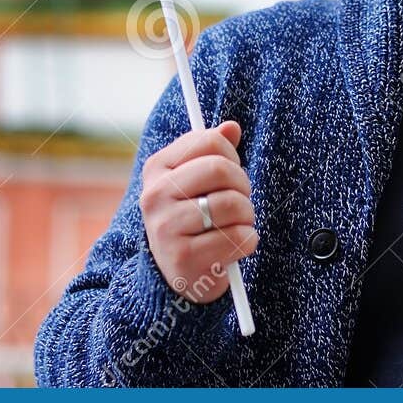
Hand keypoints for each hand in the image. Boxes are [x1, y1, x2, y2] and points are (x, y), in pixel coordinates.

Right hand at [139, 120, 258, 302]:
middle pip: (221, 169)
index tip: (228, 176)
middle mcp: (155, 194)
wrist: (175, 275)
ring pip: (232, 204)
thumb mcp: (196, 182)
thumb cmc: (192, 219)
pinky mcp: (183, 258)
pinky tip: (235, 246)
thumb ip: (213, 152)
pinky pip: (237, 237)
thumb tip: (231, 127)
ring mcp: (165, 227)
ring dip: (247, 216)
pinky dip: (248, 241)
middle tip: (240, 201)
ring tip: (237, 225)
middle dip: (243, 186)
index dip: (232, 157)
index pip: (211, 141)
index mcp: (157, 168)